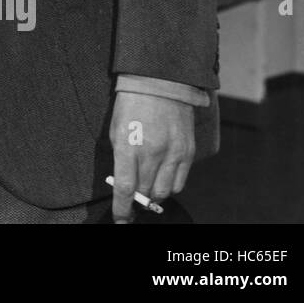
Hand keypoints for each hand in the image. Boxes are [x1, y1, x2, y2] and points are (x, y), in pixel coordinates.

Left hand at [108, 91, 194, 221]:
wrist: (160, 82)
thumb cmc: (132, 104)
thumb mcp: (116, 129)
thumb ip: (120, 157)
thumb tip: (122, 182)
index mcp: (129, 147)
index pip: (126, 189)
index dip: (122, 209)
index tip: (121, 219)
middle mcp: (152, 154)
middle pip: (145, 194)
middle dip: (137, 204)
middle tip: (133, 206)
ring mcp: (172, 154)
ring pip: (164, 192)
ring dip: (153, 198)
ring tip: (147, 195)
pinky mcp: (187, 152)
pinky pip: (179, 182)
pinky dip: (169, 187)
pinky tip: (161, 181)